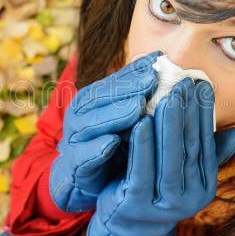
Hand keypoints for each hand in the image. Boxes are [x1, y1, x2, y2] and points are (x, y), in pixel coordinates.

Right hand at [49, 50, 161, 212]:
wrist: (82, 177)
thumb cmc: (110, 140)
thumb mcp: (124, 115)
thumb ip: (135, 91)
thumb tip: (160, 58)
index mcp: (93, 98)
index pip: (115, 80)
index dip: (136, 71)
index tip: (159, 62)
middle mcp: (80, 113)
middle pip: (103, 97)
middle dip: (128, 88)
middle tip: (152, 80)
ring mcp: (75, 137)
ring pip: (93, 122)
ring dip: (116, 114)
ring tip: (138, 107)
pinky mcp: (74, 163)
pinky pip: (84, 154)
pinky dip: (97, 149)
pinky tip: (112, 144)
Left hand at [86, 77, 234, 235]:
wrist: (122, 226)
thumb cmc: (153, 187)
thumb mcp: (182, 171)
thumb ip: (206, 152)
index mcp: (203, 186)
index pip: (206, 143)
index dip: (205, 114)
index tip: (202, 85)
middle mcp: (190, 199)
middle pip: (189, 148)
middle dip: (188, 113)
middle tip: (185, 83)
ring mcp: (164, 205)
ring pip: (170, 159)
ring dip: (169, 125)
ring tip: (168, 97)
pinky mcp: (138, 205)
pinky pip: (142, 171)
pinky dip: (142, 146)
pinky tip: (141, 122)